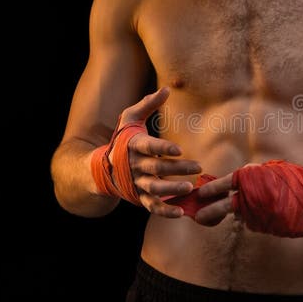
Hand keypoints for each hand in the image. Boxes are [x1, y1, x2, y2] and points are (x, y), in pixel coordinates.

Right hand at [115, 86, 202, 216]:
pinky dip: (165, 211)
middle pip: (156, 168)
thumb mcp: (131, 118)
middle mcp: (135, 165)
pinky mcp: (139, 197)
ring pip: (155, 188)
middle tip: (198, 167)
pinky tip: (181, 212)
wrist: (104, 167)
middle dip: (177, 168)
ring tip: (190, 187)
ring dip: (172, 189)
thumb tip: (168, 88)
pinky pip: (152, 207)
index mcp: (134, 145)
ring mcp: (137, 182)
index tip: (179, 149)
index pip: (149, 146)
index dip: (163, 148)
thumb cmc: (123, 139)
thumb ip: (149, 104)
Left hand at [196, 160, 302, 236]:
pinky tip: (276, 213)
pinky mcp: (273, 228)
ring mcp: (264, 215)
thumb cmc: (301, 180)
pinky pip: (260, 225)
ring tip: (261, 206)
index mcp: (256, 179)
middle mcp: (257, 197)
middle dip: (210, 212)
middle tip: (198, 217)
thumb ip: (254, 180)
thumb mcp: (273, 171)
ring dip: (245, 215)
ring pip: (245, 217)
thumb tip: (235, 190)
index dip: (212, 189)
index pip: (227, 184)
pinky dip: (262, 220)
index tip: (200, 194)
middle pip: (226, 206)